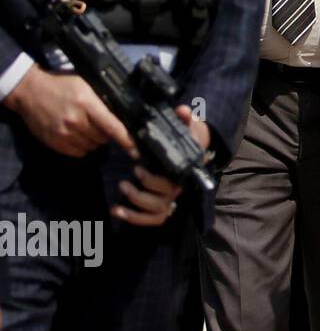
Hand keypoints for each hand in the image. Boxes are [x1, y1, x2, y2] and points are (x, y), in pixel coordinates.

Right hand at [3, 67, 135, 157]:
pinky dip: (82, 146)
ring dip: (94, 140)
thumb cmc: (61, 85)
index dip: (126, 140)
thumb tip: (123, 116)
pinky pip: (78, 152)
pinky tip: (76, 134)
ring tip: (85, 126)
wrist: (29, 92)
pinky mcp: (54, 142)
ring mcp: (64, 133)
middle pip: (104, 138)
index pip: (112, 126)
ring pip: (92, 146)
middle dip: (107, 133)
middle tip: (99, 122)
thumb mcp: (85, 85)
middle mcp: (76, 121)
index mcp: (86, 104)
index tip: (136, 149)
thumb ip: (102, 101)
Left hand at [114, 104, 203, 227]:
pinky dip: (135, 218)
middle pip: (165, 198)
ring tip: (122, 187)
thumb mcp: (187, 126)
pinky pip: (153, 219)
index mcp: (183, 171)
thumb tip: (183, 111)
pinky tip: (116, 210)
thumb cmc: (186, 137)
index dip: (153, 180)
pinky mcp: (160, 205)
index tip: (137, 166)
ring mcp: (170, 198)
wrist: (192, 147)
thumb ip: (185, 119)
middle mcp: (178, 187)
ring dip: (137, 203)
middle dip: (143, 190)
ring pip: (158, 211)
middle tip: (128, 175)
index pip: (172, 182)